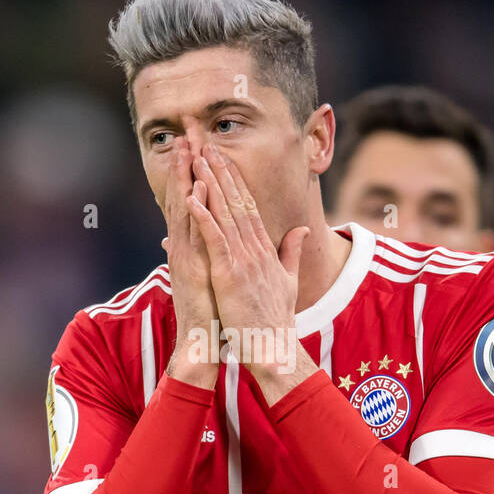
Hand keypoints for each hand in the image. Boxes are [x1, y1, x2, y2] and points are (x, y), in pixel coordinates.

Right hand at [160, 138, 218, 388]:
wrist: (201, 345)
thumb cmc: (213, 315)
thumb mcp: (220, 278)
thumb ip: (221, 255)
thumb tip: (224, 242)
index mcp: (195, 248)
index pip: (194, 204)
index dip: (196, 175)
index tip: (199, 148)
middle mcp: (186, 248)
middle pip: (184, 199)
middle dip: (185, 166)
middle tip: (186, 135)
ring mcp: (185, 257)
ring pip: (183, 211)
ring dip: (183, 179)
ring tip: (184, 149)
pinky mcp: (190, 270)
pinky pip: (191, 236)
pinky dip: (192, 213)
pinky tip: (193, 190)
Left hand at [188, 144, 314, 397]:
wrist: (272, 350)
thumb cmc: (274, 321)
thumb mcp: (288, 281)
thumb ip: (292, 253)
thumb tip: (300, 230)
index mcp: (265, 250)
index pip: (249, 206)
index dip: (236, 180)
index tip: (224, 157)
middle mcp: (255, 250)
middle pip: (236, 202)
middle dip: (221, 171)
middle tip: (206, 143)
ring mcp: (243, 260)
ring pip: (224, 214)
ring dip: (210, 184)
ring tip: (197, 157)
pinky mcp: (229, 274)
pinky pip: (214, 239)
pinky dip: (204, 217)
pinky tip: (192, 197)